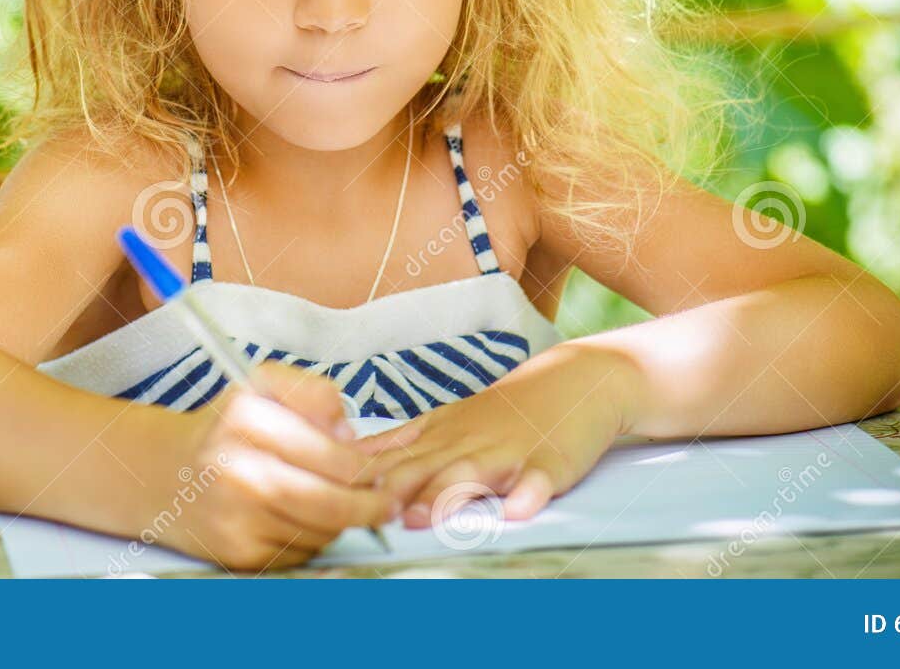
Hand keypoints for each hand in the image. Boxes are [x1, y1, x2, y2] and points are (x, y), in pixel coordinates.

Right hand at [150, 361, 399, 570]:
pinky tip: (305, 520)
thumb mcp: (266, 387)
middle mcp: (236, 467)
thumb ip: (315, 394)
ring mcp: (235, 514)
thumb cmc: (228, 429)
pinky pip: (299, 552)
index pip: (331, 454)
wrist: (166, 474)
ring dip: (342, 522)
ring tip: (343, 505)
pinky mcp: (237, 551)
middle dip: (369, 506)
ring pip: (320, 530)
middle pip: (331, 501)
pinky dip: (312, 539)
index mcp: (247, 417)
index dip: (365, 468)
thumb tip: (350, 435)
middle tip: (387, 505)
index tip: (382, 472)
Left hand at [354, 344, 630, 529]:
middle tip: (355, 517)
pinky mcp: (550, 461)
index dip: (356, 481)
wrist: (576, 380)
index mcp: (438, 434)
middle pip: (418, 468)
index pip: (388, 459)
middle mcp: (466, 442)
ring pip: (470, 473)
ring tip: (417, 519)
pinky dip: (529, 493)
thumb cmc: (506, 412)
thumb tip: (342, 465)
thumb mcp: (446, 423)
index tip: (322, 499)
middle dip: (385, 493)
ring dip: (441, 496)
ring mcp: (508, 450)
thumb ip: (399, 447)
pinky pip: (539, 479)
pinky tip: (519, 508)